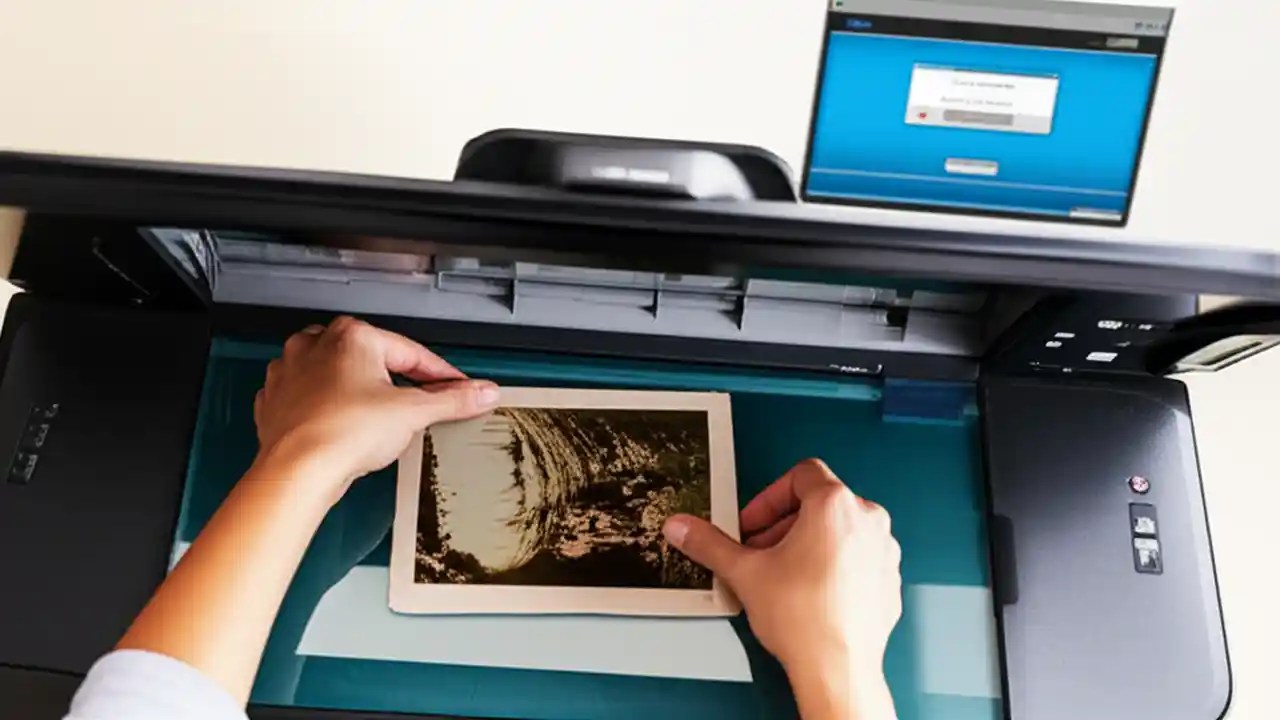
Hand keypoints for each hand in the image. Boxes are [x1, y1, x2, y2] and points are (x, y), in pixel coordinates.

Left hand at [253, 316, 499, 503]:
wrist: (295, 471)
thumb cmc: (342, 433)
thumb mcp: (412, 414)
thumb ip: (451, 400)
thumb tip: (481, 393)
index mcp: (352, 336)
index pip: (411, 353)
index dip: (440, 375)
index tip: (455, 389)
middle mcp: (315, 344)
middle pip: (372, 360)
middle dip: (395, 381)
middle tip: (416, 405)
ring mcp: (289, 370)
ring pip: (337, 374)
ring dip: (357, 391)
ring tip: (375, 417)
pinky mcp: (275, 400)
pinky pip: (309, 396)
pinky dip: (327, 408)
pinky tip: (340, 425)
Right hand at [663, 459, 900, 719]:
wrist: (838, 669)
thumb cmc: (802, 618)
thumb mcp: (744, 572)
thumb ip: (710, 544)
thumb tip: (682, 527)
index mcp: (835, 505)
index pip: (801, 475)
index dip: (769, 498)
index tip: (752, 525)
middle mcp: (868, 521)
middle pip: (821, 503)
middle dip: (784, 525)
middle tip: (761, 552)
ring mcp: (884, 552)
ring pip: (841, 531)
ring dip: (809, 545)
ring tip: (784, 575)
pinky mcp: (890, 580)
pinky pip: (858, 559)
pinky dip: (834, 567)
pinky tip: (811, 595)